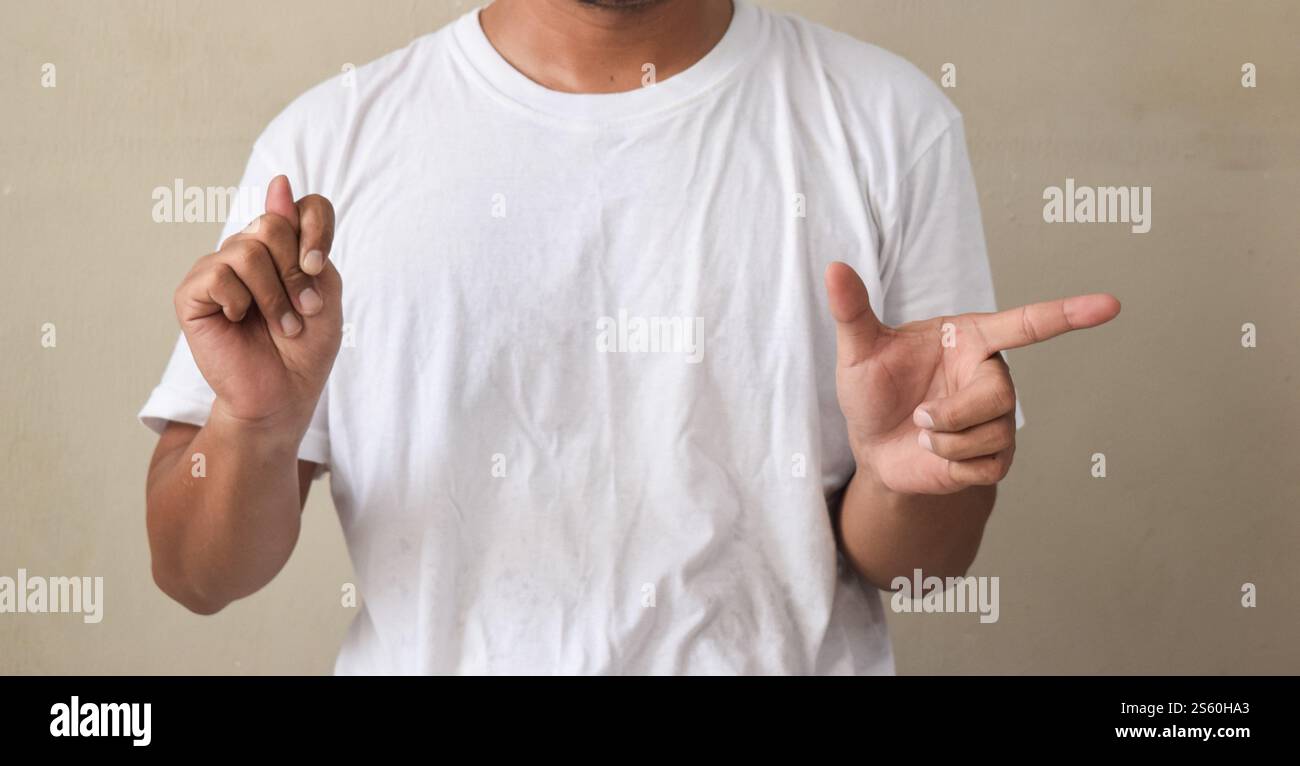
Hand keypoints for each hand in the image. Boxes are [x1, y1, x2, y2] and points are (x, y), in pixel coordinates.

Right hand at [174, 175, 342, 430]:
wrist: (284, 394)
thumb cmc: (305, 347)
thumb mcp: (323, 290)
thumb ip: (307, 241)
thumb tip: (279, 184)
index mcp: (282, 247)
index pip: (302, 205)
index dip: (315, 229)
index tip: (318, 267)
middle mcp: (246, 250)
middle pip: (272, 225)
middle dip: (296, 273)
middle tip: (303, 311)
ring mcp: (216, 269)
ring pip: (248, 250)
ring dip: (275, 296)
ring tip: (282, 327)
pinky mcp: (192, 294)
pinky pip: (219, 276)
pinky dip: (240, 303)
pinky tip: (239, 321)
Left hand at [825, 261, 1119, 494]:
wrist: (872, 447)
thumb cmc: (872, 390)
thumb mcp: (858, 351)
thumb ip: (852, 310)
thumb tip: (834, 268)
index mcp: (970, 339)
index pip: (1026, 324)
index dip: (1067, 314)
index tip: (1109, 305)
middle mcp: (992, 374)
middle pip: (1001, 393)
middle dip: (955, 412)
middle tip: (921, 416)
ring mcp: (998, 417)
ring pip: (992, 431)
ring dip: (945, 440)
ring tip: (923, 432)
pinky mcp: (994, 457)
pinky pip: (987, 464)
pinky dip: (952, 462)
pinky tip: (935, 453)